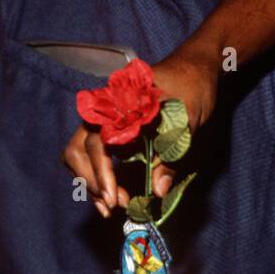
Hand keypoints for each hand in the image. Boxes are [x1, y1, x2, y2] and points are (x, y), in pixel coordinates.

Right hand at [63, 48, 218, 217]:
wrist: (197, 65)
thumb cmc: (193, 85)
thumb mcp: (188, 120)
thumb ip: (171, 155)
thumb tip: (157, 191)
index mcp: (118, 104)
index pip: (96, 143)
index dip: (101, 174)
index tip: (114, 198)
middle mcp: (105, 112)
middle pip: (77, 150)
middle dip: (91, 182)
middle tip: (113, 206)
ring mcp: (107, 121)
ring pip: (80, 154)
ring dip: (91, 183)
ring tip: (110, 207)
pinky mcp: (113, 130)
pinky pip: (94, 155)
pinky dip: (99, 177)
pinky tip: (113, 195)